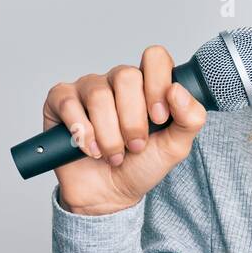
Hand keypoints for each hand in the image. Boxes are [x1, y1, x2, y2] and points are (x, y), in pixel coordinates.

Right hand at [42, 45, 207, 215]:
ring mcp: (88, 88)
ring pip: (99, 95)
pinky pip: (68, 103)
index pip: (155, 58)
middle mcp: (117, 80)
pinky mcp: (60, 101)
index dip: (157, 86)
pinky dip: (82, 132)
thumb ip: (190, 119)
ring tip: (113, 155)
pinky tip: (90, 149)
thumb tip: (177, 90)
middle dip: (132, 120)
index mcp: (147, 84)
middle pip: (126, 77)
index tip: (158, 119)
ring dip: (109, 134)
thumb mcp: (175, 146)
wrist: (109, 194)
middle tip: (135, 146)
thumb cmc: (141, 166)